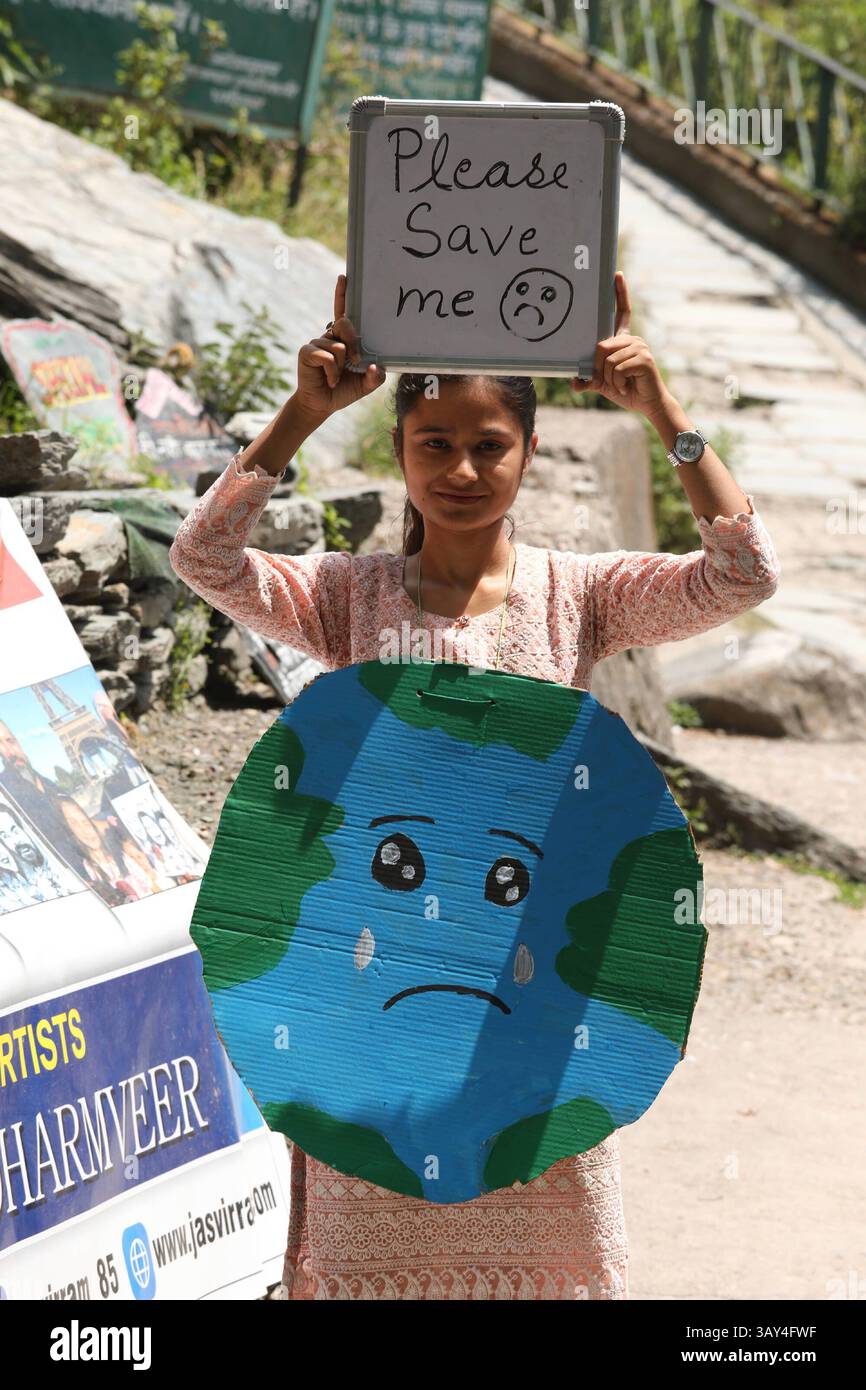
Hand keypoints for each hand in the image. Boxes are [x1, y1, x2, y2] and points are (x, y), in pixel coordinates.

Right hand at [293, 273, 385, 421]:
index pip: (343, 313)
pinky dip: (332, 372)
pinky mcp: (307, 352)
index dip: (342, 294)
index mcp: (343, 339)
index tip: (344, 277)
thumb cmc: (344, 390)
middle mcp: (329, 336)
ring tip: (336, 377)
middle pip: (345, 324)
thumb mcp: (366, 384)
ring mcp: (317, 343)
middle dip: (353, 341)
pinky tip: (329, 380)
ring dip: (341, 368)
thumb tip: (376, 367)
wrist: (322, 405)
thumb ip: (376, 376)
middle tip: (356, 360)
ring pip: (339, 347)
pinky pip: (327, 357)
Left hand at [571, 272, 667, 415]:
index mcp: (623, 340)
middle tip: (606, 382)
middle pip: (601, 346)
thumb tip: (574, 382)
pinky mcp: (644, 358)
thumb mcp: (603, 384)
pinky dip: (617, 383)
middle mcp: (632, 339)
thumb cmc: (626, 390)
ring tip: (620, 385)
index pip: (622, 312)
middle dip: (598, 369)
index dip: (619, 293)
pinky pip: (617, 369)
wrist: (648, 404)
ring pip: (608, 360)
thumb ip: (589, 380)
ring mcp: (639, 347)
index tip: (617, 274)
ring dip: (609, 379)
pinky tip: (627, 386)